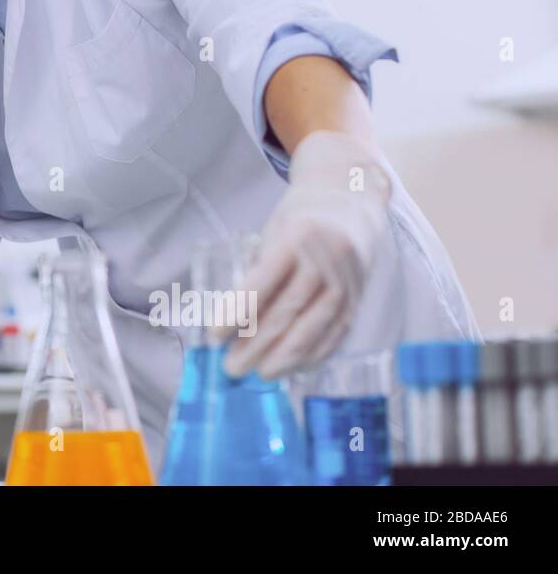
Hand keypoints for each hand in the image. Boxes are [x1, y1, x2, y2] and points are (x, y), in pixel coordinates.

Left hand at [221, 130, 393, 379]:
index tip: (214, 336)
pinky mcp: (358, 296)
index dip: (237, 313)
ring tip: (260, 374)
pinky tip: (295, 368)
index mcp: (295, 238)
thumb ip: (260, 266)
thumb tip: (232, 317)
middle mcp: (324, 260)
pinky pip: (337, 332)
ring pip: (313, 327)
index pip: (261, 283)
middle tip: (231, 367)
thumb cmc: (301, 216)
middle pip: (286, 311)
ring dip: (284, 357)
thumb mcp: (275, 229)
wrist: (352, 199)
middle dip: (256, 344)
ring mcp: (346, 280)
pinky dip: (315, 353)